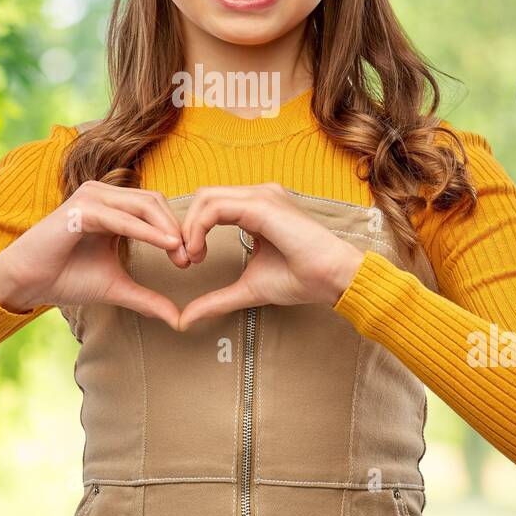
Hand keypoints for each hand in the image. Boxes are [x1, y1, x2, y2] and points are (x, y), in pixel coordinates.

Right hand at [0, 182, 190, 329]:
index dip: (177, 231)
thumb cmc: (66, 278)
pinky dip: (145, 231)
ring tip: (180, 254)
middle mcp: (103, 195)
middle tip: (189, 259)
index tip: (191, 261)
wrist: (26, 282)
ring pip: (142, 204)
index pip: (155, 208)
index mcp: (112, 206)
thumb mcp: (115, 286)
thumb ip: (146, 297)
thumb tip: (178, 319)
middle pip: (154, 202)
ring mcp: (91, 197)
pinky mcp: (81, 208)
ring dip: (165, 229)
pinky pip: (120, 217)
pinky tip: (164, 245)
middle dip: (176, 229)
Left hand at [175, 183, 364, 330]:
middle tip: (184, 259)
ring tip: (192, 257)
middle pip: (204, 197)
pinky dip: (199, 228)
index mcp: (257, 209)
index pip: (211, 206)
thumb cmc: (300, 280)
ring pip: (206, 197)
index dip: (192, 230)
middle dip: (185, 227)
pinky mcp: (262, 205)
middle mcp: (259, 196)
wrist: (332, 279)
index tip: (188, 261)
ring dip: (189, 228)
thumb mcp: (248, 288)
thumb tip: (185, 320)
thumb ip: (217, 300)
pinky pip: (216, 207)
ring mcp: (262, 196)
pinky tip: (200, 252)